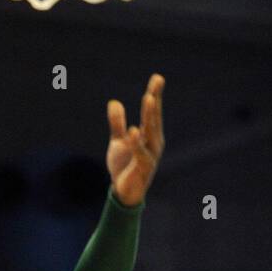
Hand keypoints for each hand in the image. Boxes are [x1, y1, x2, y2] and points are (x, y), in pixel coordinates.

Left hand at [107, 74, 164, 205]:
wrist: (123, 193)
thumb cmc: (125, 166)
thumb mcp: (119, 142)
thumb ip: (117, 124)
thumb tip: (114, 102)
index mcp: (150, 135)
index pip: (152, 112)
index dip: (155, 95)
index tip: (157, 78)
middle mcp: (154, 143)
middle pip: (154, 118)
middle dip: (155, 100)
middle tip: (157, 82)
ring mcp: (151, 155)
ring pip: (151, 132)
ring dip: (150, 116)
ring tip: (149, 99)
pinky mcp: (143, 168)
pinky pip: (141, 153)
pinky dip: (137, 142)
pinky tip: (134, 130)